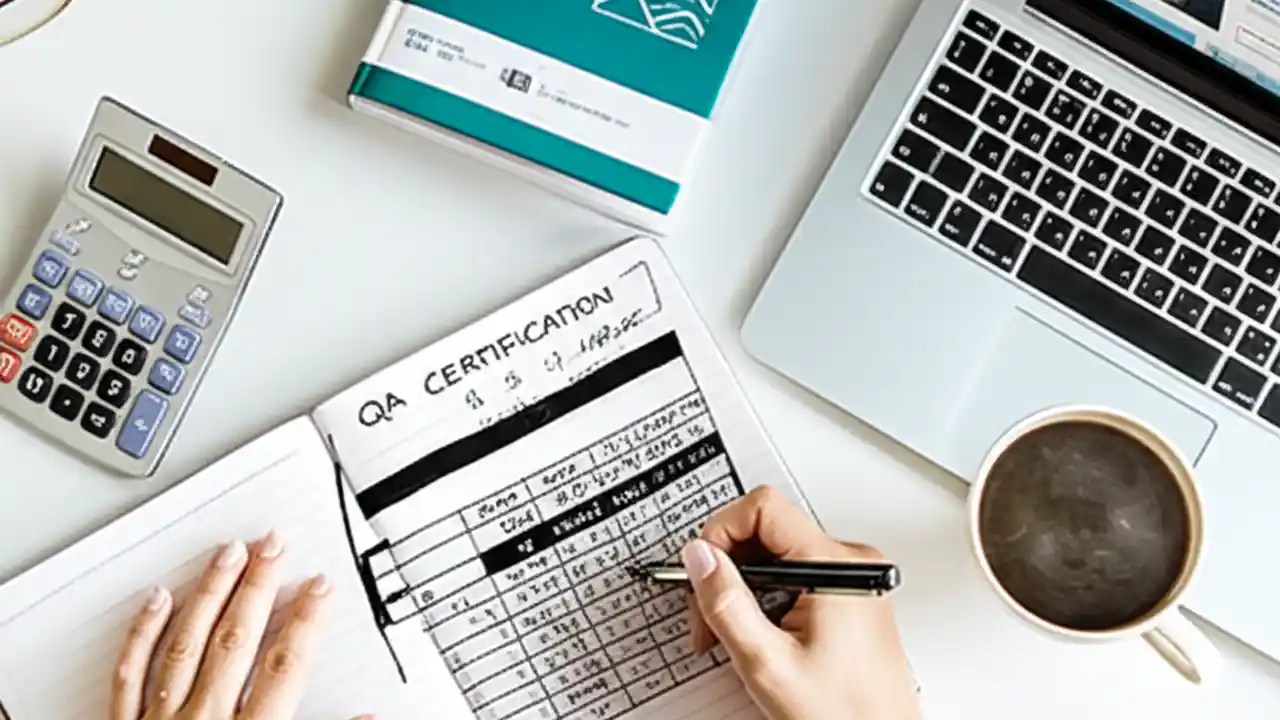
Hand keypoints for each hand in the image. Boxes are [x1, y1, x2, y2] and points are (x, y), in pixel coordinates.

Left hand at [110, 532, 369, 719]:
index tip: (321, 587)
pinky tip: (159, 600)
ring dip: (211, 594)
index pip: (285, 666)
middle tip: (275, 546)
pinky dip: (144, 634)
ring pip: (186, 644)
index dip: (307, 621)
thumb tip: (368, 719)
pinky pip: (131, 675)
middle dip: (260, 587)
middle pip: (237, 641)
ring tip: (229, 554)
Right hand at [683, 487, 920, 719]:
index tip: (703, 569)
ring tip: (739, 640)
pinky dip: (768, 603)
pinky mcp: (850, 598)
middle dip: (727, 573)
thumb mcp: (768, 662)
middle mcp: (851, 563)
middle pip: (766, 532)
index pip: (764, 507)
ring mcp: (854, 580)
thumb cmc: (844, 714)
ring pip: (777, 558)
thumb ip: (727, 603)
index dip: (721, 532)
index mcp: (835, 566)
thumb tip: (699, 556)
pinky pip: (795, 578)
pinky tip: (765, 640)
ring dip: (745, 593)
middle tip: (710, 620)